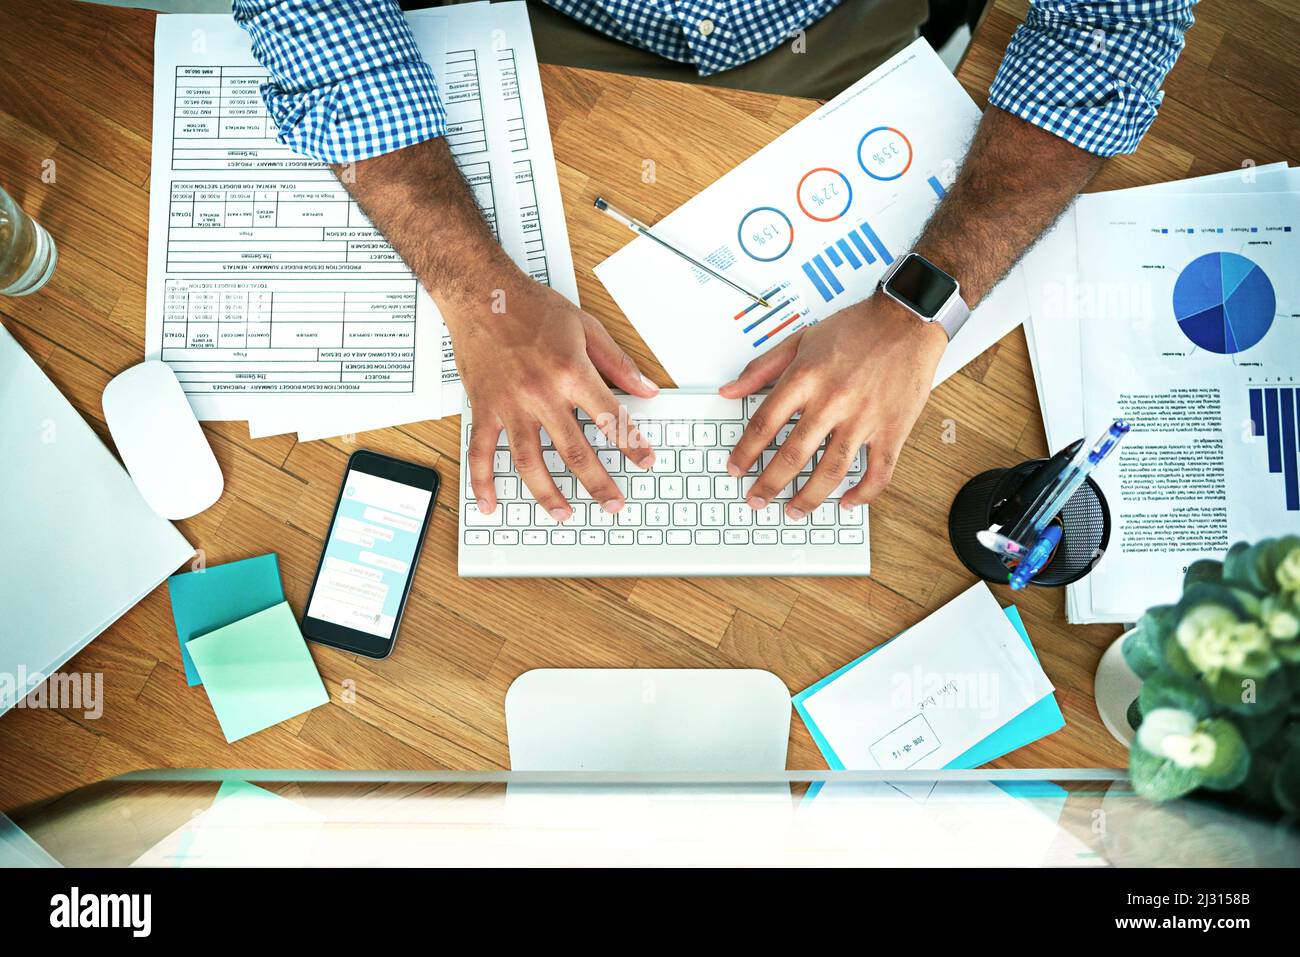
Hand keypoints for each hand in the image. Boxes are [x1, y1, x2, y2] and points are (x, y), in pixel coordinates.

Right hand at [451, 270, 657, 520]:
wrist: (480, 294)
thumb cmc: (531, 307)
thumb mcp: (585, 327)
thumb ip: (617, 363)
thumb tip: (646, 390)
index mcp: (571, 373)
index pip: (610, 419)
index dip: (632, 444)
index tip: (645, 462)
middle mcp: (541, 395)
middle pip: (574, 451)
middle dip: (598, 483)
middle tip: (614, 505)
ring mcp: (510, 406)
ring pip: (530, 461)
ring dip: (548, 494)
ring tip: (564, 514)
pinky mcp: (484, 409)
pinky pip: (481, 452)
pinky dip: (483, 482)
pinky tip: (491, 504)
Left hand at [721, 293, 945, 516]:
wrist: (907, 319)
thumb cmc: (856, 328)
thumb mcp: (801, 339)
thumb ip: (762, 367)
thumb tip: (729, 390)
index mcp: (806, 377)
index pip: (764, 423)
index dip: (745, 451)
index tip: (736, 469)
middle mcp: (833, 400)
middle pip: (792, 454)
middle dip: (769, 484)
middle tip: (756, 499)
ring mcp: (864, 418)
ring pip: (831, 471)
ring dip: (809, 497)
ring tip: (793, 511)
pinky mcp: (893, 428)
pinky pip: (878, 472)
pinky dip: (862, 493)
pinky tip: (847, 502)